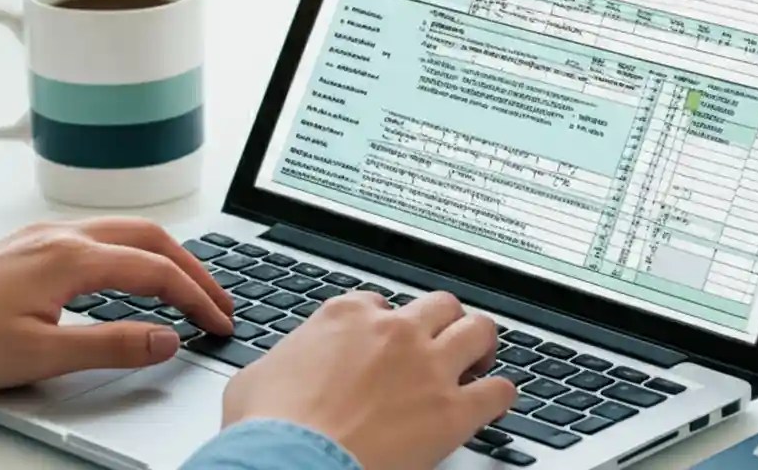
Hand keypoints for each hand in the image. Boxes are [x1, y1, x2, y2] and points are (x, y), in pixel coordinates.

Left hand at [0, 217, 234, 391]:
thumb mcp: (41, 356)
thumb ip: (113, 345)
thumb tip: (166, 339)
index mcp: (73, 259)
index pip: (158, 272)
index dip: (197, 300)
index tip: (219, 323)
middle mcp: (63, 237)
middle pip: (152, 238)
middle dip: (194, 269)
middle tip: (219, 300)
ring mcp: (43, 236)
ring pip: (125, 231)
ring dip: (165, 255)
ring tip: (187, 286)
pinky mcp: (28, 245)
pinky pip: (99, 236)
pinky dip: (132, 251)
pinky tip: (129, 274)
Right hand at [221, 291, 515, 469]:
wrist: (292, 462)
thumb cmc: (269, 427)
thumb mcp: (258, 376)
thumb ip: (288, 359)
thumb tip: (280, 370)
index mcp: (346, 316)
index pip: (380, 303)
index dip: (384, 324)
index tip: (384, 342)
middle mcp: (394, 331)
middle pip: (439, 306)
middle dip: (442, 323)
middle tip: (441, 342)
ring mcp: (428, 367)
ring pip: (478, 331)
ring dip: (480, 345)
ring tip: (478, 361)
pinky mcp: (452, 410)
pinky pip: (499, 391)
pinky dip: (500, 395)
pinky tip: (493, 402)